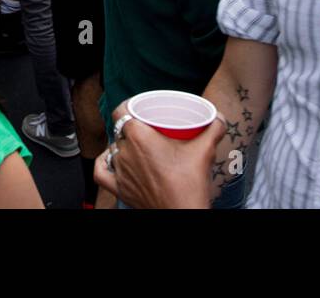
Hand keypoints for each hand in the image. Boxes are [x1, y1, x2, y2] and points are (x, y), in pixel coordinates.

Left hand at [93, 102, 218, 208]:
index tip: (140, 108)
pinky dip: (104, 164)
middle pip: (121, 131)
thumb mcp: (205, 150)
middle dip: (133, 128)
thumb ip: (214, 129)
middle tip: (150, 130)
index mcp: (139, 136)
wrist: (183, 214)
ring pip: (114, 150)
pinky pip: (102, 172)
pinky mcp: (119, 189)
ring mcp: (120, 171)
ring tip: (139, 146)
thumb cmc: (189, 185)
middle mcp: (124, 152)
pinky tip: (111, 160)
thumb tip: (218, 117)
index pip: (121, 111)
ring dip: (124, 146)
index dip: (129, 106)